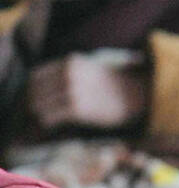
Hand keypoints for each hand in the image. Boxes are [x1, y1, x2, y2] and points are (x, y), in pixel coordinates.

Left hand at [27, 50, 148, 130]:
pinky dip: (48, 123)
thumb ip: (66, 73)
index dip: (33, 90)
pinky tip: (54, 124)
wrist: (136, 94)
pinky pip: (49, 118)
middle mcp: (68, 75)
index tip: (37, 98)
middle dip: (34, 103)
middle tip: (39, 112)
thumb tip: (40, 87)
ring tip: (48, 118)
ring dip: (41, 114)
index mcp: (70, 63)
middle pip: (34, 92)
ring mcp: (72, 92)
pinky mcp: (77, 109)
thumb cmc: (113, 85)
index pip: (35, 76)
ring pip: (39, 106)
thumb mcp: (89, 69)